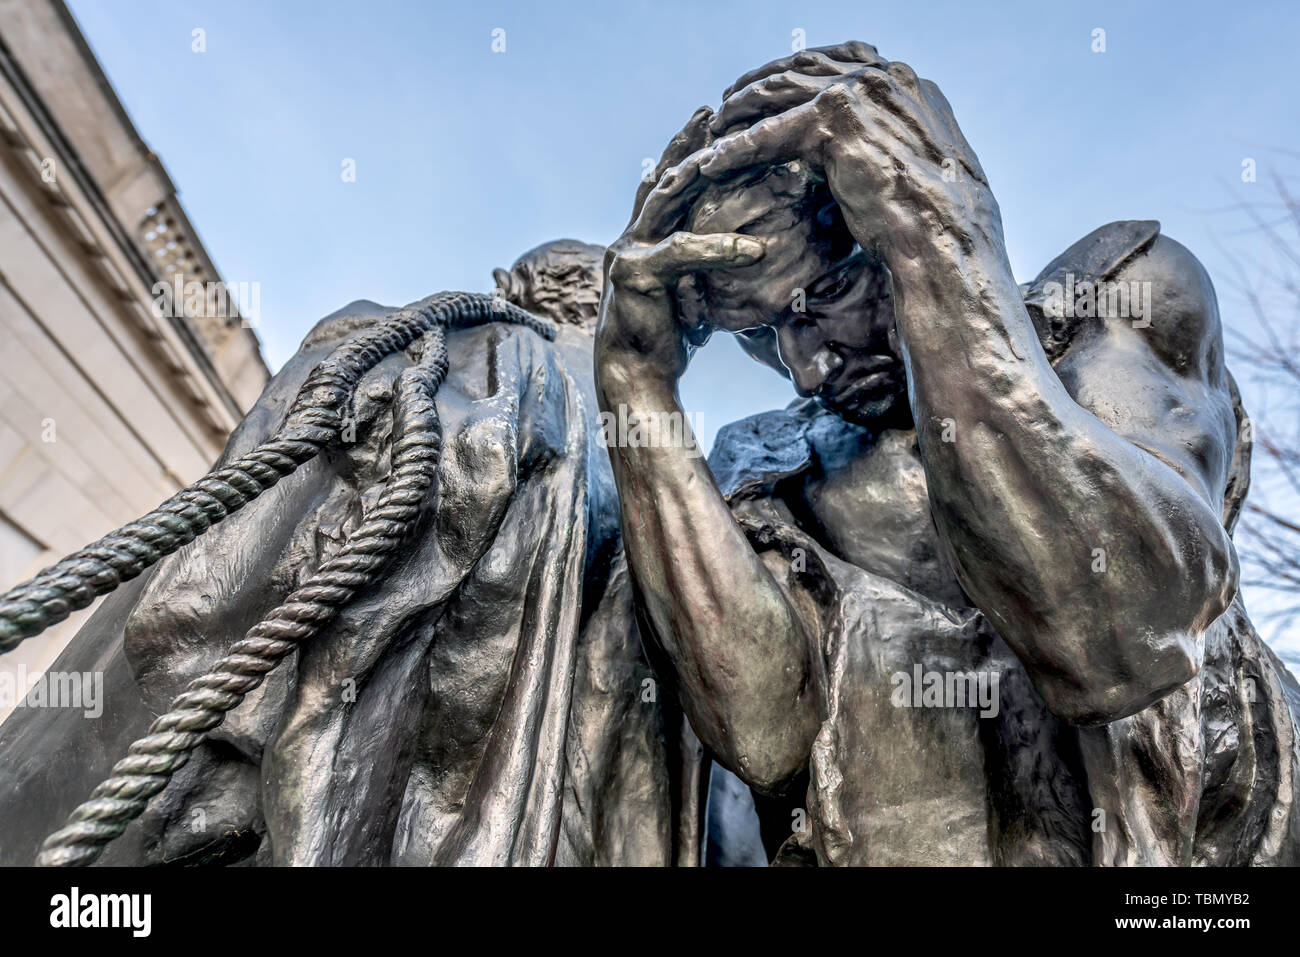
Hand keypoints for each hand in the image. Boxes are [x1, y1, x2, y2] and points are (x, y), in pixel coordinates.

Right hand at [597, 110, 766, 387]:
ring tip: (730, 147)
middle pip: (663, 179)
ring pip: (667, 200)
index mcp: (641, 241)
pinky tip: (756, 248)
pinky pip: (683, 252)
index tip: (713, 125)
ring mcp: (627, 253)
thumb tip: (754, 257)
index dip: (686, 154)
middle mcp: (629, 240)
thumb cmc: (665, 342)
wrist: (635, 380)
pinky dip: (721, 248)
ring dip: (699, 170)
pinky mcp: (634, 274)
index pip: (666, 188)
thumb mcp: (692, 297)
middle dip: (689, 142)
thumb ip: (708, 271)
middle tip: (717, 109)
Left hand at [700, 44, 999, 267]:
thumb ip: (893, 148)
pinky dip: (737, 150)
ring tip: (712, 130)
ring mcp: (862, 92)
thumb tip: (873, 158)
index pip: (842, 63)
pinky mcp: (835, 119)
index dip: (800, 77)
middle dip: (761, 83)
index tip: (772, 91)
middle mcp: (888, 76)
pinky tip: (712, 163)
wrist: (946, 243)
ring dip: (741, 111)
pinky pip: (770, 133)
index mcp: (910, 86)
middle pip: (805, 66)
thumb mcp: (920, 174)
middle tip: (729, 104)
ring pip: (780, 92)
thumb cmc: (939, 227)